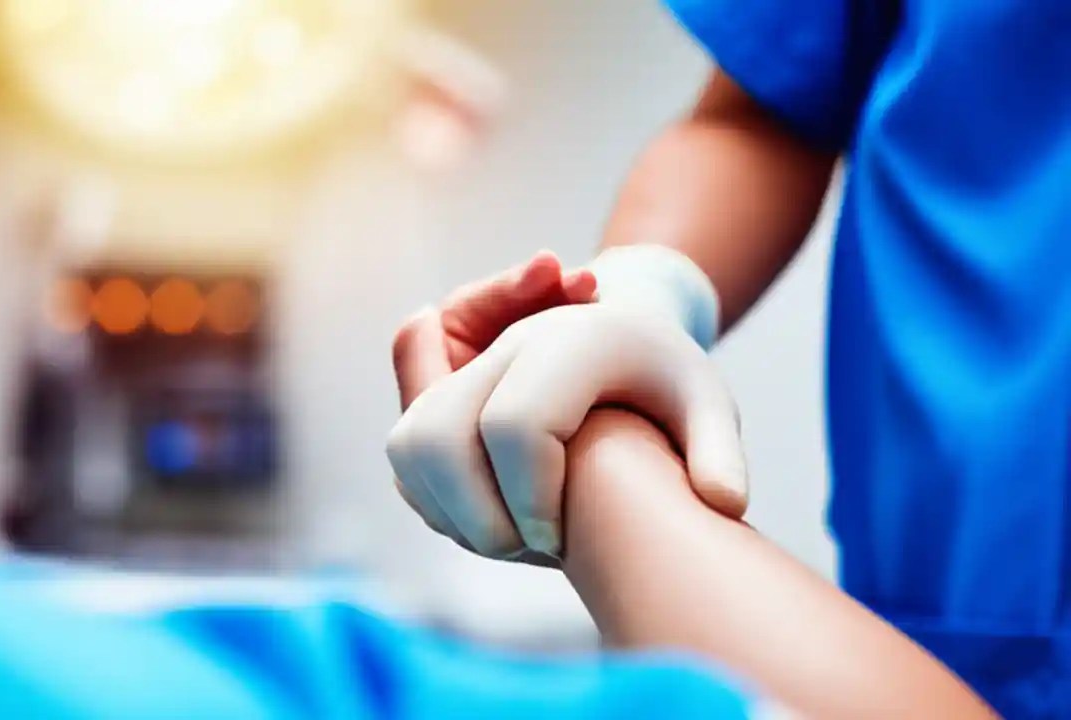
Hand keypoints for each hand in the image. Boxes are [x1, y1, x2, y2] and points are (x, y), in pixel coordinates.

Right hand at [387, 249, 745, 564]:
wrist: (623, 339)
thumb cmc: (666, 380)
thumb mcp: (706, 405)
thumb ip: (718, 452)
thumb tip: (723, 502)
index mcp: (567, 338)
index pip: (517, 426)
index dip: (533, 499)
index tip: (565, 541)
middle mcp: (502, 345)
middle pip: (437, 435)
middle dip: (477, 513)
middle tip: (533, 546)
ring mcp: (463, 366)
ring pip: (408, 446)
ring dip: (450, 510)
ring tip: (512, 539)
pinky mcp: (435, 396)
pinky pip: (407, 461)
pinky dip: (440, 503)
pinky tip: (494, 525)